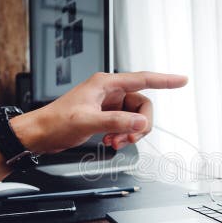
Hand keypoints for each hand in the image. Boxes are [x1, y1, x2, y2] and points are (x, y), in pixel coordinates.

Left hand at [11, 71, 187, 153]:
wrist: (39, 134)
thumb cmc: (55, 121)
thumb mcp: (87, 122)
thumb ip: (116, 122)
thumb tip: (140, 122)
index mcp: (106, 84)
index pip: (142, 79)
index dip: (164, 80)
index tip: (182, 80)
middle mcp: (109, 92)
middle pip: (142, 105)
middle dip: (140, 124)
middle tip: (129, 138)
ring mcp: (108, 105)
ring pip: (135, 117)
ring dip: (130, 133)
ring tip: (114, 142)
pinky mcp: (105, 117)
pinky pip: (125, 125)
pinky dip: (122, 136)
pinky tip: (109, 142)